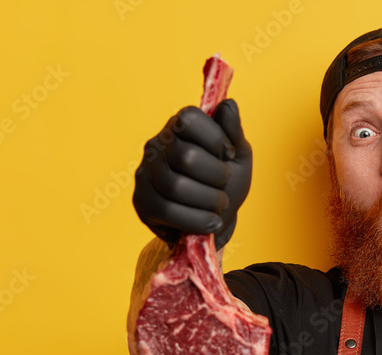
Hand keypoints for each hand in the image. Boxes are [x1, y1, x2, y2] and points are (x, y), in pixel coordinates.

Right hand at [132, 99, 251, 248]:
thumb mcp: (238, 157)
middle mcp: (156, 145)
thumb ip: (233, 132)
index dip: (215, 138)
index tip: (229, 154)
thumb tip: (229, 104)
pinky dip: (197, 220)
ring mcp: (145, 173)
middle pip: (187, 157)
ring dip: (210, 201)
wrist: (215, 222)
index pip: (189, 118)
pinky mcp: (142, 202)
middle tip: (225, 185)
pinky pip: (168, 211)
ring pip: (176, 186)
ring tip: (220, 206)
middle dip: (217, 176)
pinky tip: (212, 222)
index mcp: (179, 127)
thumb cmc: (225, 185)